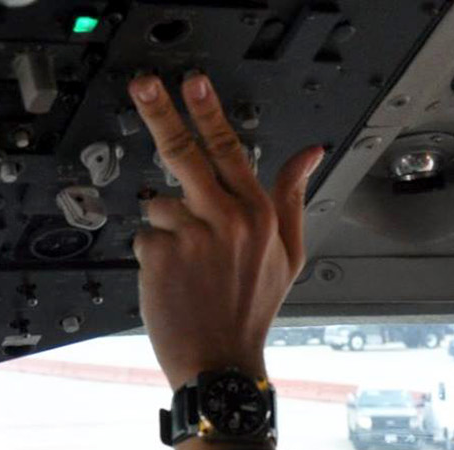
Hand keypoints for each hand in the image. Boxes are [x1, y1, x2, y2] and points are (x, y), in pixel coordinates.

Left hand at [126, 72, 322, 414]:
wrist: (222, 362)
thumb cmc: (252, 310)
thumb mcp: (289, 254)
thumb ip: (293, 197)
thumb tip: (310, 153)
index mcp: (260, 215)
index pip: (229, 149)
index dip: (208, 112)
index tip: (194, 83)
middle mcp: (229, 220)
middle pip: (185, 153)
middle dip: (161, 113)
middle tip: (143, 84)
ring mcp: (193, 237)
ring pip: (159, 203)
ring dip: (166, 226)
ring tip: (187, 264)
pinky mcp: (162, 256)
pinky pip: (144, 235)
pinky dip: (152, 255)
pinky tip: (172, 279)